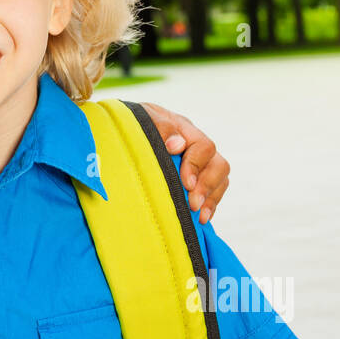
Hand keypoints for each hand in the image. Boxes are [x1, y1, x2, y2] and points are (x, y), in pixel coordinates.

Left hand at [140, 103, 228, 223]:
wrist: (120, 131)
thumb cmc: (129, 124)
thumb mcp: (141, 119)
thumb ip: (160, 128)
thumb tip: (177, 145)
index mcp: (183, 129)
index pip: (203, 147)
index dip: (196, 167)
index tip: (186, 183)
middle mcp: (194, 145)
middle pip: (218, 165)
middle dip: (207, 187)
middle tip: (193, 204)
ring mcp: (197, 162)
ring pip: (219, 180)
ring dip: (210, 198)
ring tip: (198, 215)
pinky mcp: (194, 179)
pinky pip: (213, 192)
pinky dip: (209, 206)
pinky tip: (200, 219)